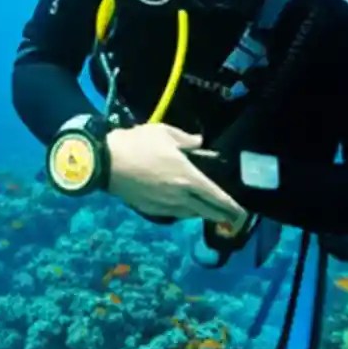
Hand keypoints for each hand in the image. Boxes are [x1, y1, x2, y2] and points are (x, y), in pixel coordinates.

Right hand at [104, 123, 248, 225]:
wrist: (105, 162)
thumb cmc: (137, 143)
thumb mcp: (165, 133)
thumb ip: (187, 140)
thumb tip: (200, 143)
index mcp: (189, 178)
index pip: (217, 196)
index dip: (232, 206)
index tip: (242, 212)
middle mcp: (180, 196)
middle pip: (206, 211)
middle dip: (220, 214)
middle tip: (229, 215)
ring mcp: (164, 205)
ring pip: (189, 214)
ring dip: (200, 213)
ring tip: (206, 209)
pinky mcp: (149, 209)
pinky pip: (173, 213)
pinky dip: (182, 211)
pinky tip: (182, 207)